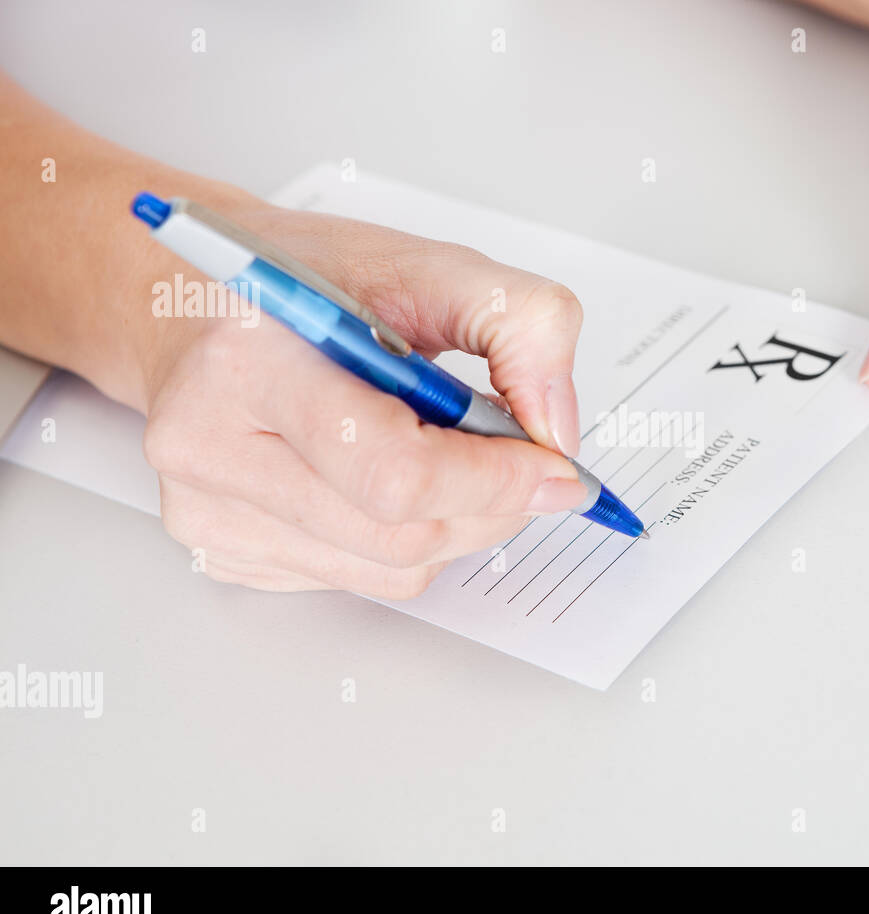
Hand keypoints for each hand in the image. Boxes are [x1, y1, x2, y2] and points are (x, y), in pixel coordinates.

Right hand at [135, 203, 589, 597]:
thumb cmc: (307, 280)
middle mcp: (207, 447)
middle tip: (527, 462)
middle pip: (400, 534)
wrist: (196, 301)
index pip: (394, 472)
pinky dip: (409, 539)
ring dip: (460, 525)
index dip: (495, 480)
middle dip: (493, 505)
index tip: (556, 467)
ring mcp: (206, 512)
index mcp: (248, 361)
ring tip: (457, 457)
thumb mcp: (426, 264)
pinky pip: (362, 579)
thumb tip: (556, 433)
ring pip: (392, 571)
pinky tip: (390, 476)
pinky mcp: (222, 551)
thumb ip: (519, 324)